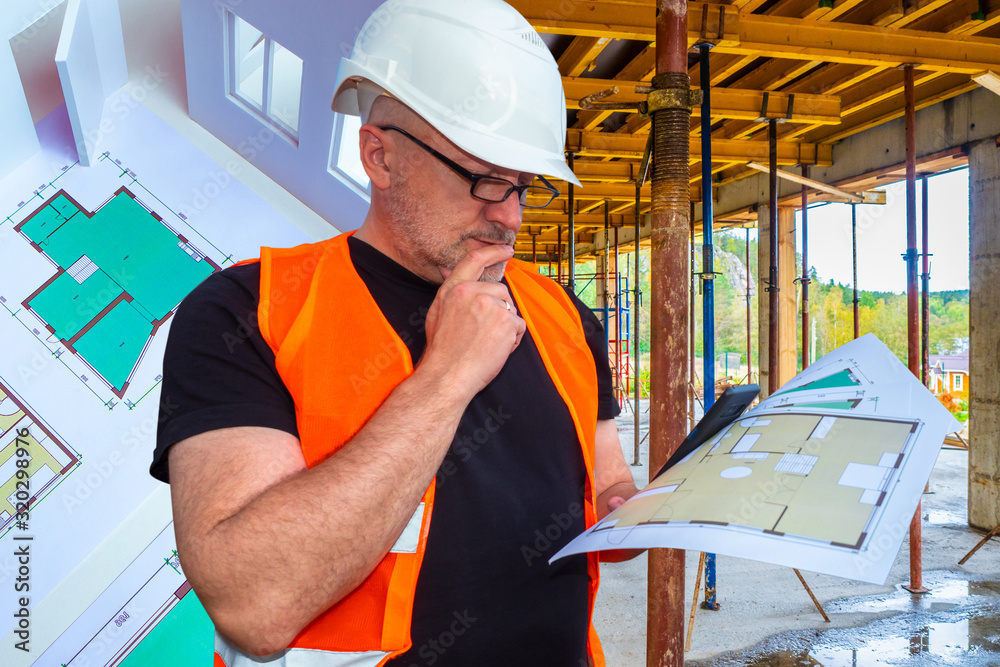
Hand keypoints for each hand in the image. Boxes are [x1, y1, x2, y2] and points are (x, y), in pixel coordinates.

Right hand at [420, 245, 525, 396]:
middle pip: (501, 291)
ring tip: (487, 343)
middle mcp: (472, 292)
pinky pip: (519, 326)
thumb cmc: (442, 350)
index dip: (493, 252)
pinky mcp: (506, 321)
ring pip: (511, 310)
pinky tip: (496, 349)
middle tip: (485, 332)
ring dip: (505, 326)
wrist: (447, 375)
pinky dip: (512, 339)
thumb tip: (449, 268)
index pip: (474, 260)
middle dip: (500, 310)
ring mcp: (491, 305)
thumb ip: (451, 292)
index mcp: (454, 290)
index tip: (506, 249)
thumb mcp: (438, 312)